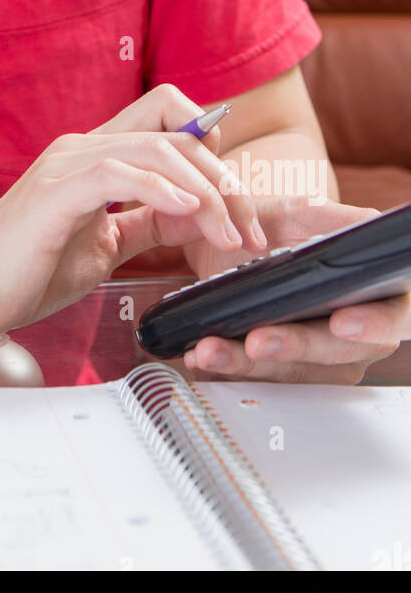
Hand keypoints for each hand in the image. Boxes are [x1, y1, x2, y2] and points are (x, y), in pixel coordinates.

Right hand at [0, 84, 264, 339]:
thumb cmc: (23, 270)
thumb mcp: (103, 248)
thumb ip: (143, 225)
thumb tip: (193, 218)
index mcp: (96, 158)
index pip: (168, 119)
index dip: (210, 149)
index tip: (235, 202)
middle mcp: (85, 149)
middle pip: (176, 132)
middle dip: (224, 180)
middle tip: (247, 230)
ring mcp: (69, 165)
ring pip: (157, 148)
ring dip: (205, 191)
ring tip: (227, 235)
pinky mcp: (56, 192)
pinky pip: (119, 173)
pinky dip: (160, 188)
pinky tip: (184, 211)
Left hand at [181, 196, 406, 382]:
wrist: (231, 244)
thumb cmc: (277, 230)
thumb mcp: (298, 213)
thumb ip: (330, 217)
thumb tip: (367, 222)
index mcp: (377, 293)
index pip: (394, 317)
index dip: (375, 324)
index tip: (342, 320)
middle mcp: (356, 334)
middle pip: (338, 354)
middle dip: (295, 347)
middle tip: (258, 340)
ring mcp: (319, 359)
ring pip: (294, 372)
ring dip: (248, 364)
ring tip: (211, 348)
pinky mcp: (282, 372)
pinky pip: (260, 378)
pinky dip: (226, 366)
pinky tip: (200, 355)